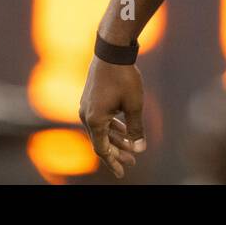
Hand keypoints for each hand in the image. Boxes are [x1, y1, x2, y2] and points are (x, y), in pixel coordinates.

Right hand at [79, 55, 146, 178]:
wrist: (112, 52)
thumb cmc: (124, 78)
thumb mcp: (134, 105)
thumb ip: (136, 128)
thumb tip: (140, 148)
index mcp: (94, 120)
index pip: (102, 149)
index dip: (113, 162)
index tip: (123, 172)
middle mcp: (86, 115)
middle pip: (101, 141)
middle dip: (117, 151)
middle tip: (133, 161)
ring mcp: (86, 107)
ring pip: (101, 129)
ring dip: (116, 138)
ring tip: (132, 146)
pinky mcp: (90, 99)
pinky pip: (100, 119)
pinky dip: (112, 126)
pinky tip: (124, 129)